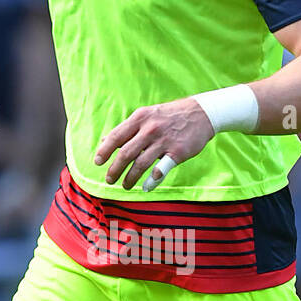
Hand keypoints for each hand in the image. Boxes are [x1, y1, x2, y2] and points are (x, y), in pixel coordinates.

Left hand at [93, 98, 213, 190]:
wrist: (202, 113)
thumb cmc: (170, 116)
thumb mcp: (147, 115)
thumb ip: (127, 129)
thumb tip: (105, 141)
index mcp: (140, 118)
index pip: (116, 136)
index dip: (104, 150)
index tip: (97, 162)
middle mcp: (150, 129)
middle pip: (126, 153)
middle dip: (115, 169)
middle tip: (109, 179)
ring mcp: (164, 141)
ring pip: (141, 164)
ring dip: (130, 178)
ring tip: (125, 186)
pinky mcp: (178, 152)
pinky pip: (161, 170)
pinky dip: (151, 181)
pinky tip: (145, 187)